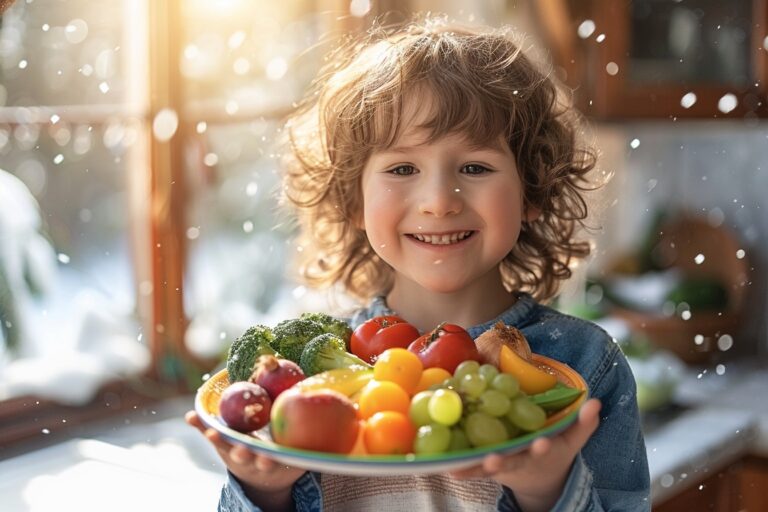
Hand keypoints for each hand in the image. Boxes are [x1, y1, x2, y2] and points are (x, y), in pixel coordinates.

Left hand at [185, 410, 305, 509]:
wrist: (265, 478)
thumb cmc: (286, 458)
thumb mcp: (298, 456)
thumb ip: (309, 442)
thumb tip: (331, 410)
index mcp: (273, 463)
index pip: (272, 463)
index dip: (269, 461)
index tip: (269, 459)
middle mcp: (252, 460)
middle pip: (246, 458)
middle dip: (243, 454)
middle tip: (241, 451)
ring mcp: (235, 454)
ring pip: (226, 448)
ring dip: (218, 440)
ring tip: (211, 433)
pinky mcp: (223, 446)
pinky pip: (211, 435)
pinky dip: (201, 426)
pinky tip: (191, 417)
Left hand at [449, 399, 600, 511]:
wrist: (540, 478)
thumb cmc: (555, 451)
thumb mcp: (572, 439)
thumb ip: (584, 422)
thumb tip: (596, 401)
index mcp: (541, 453)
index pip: (543, 451)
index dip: (542, 447)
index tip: (542, 442)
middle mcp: (520, 461)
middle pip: (511, 463)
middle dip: (503, 463)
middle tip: (493, 461)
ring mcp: (502, 466)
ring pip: (487, 469)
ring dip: (473, 468)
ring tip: (457, 468)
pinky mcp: (485, 467)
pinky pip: (471, 467)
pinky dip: (459, 467)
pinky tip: (444, 465)